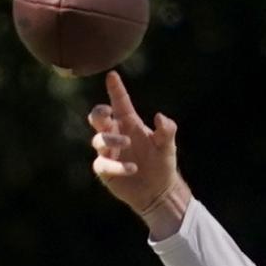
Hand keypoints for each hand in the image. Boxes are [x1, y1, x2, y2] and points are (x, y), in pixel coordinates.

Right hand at [88, 72, 188, 236]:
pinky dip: (116, 166)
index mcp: (129, 123)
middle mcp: (115, 134)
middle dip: (98, 113)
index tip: (112, 75)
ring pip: (98, 139)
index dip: (115, 89)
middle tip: (108, 114)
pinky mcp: (105, 169)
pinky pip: (103, 164)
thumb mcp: (168, 146)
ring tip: (127, 143)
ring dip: (110, 140)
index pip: (120, 102)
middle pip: (97, 118)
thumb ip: (167, 130)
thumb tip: (160, 116)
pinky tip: (132, 169)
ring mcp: (108, 152)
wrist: (158, 191)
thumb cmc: (162, 164)